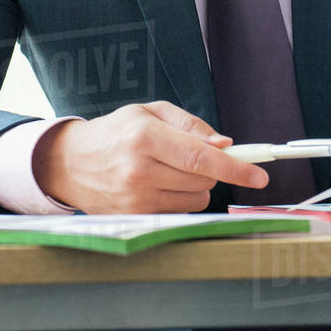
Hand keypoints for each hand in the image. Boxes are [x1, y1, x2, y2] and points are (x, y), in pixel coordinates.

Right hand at [33, 101, 268, 212]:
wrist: (71, 163)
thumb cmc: (115, 132)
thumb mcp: (150, 112)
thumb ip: (190, 125)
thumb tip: (225, 145)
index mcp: (145, 137)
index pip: (200, 157)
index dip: (235, 168)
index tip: (259, 176)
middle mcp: (139, 171)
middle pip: (204, 178)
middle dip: (210, 167)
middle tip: (189, 155)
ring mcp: (136, 199)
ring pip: (196, 198)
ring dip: (194, 184)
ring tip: (167, 170)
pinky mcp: (136, 218)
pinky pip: (180, 212)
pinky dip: (180, 199)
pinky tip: (157, 185)